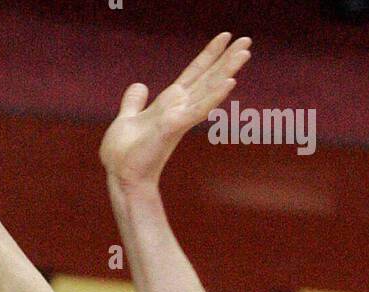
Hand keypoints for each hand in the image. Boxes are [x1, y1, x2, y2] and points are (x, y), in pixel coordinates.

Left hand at [100, 33, 250, 190]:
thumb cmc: (123, 155)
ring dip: (227, 70)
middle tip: (247, 41)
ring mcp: (179, 118)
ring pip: (208, 89)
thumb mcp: (126, 119)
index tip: (225, 37)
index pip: (193, 74)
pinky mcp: (174, 127)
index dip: (208, 55)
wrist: (120, 177)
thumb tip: (140, 86)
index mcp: (168, 104)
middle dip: (226, 58)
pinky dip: (214, 96)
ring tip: (245, 53)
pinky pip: (199, 109)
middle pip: (207, 78)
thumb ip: (134, 102)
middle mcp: (179, 109)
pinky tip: (230, 82)